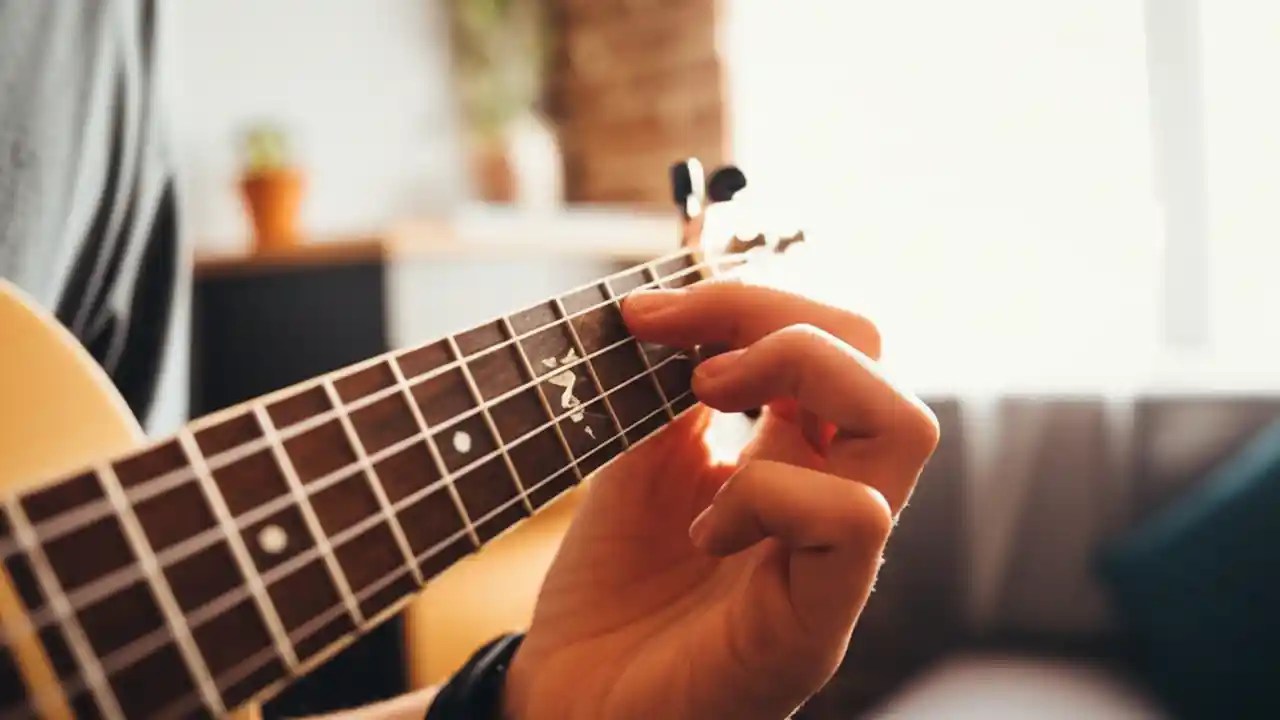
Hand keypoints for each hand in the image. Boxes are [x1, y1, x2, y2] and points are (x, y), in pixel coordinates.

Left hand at [502, 282, 938, 719]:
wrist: (570, 700)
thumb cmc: (610, 592)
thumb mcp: (639, 463)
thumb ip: (676, 393)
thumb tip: (695, 304)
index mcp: (796, 458)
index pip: (832, 345)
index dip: (749, 304)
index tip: (646, 313)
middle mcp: (831, 501)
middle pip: (881, 367)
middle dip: (786, 324)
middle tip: (694, 359)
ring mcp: (836, 564)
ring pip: (904, 429)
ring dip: (799, 380)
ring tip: (709, 400)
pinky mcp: (818, 624)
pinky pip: (854, 518)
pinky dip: (774, 491)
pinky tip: (709, 529)